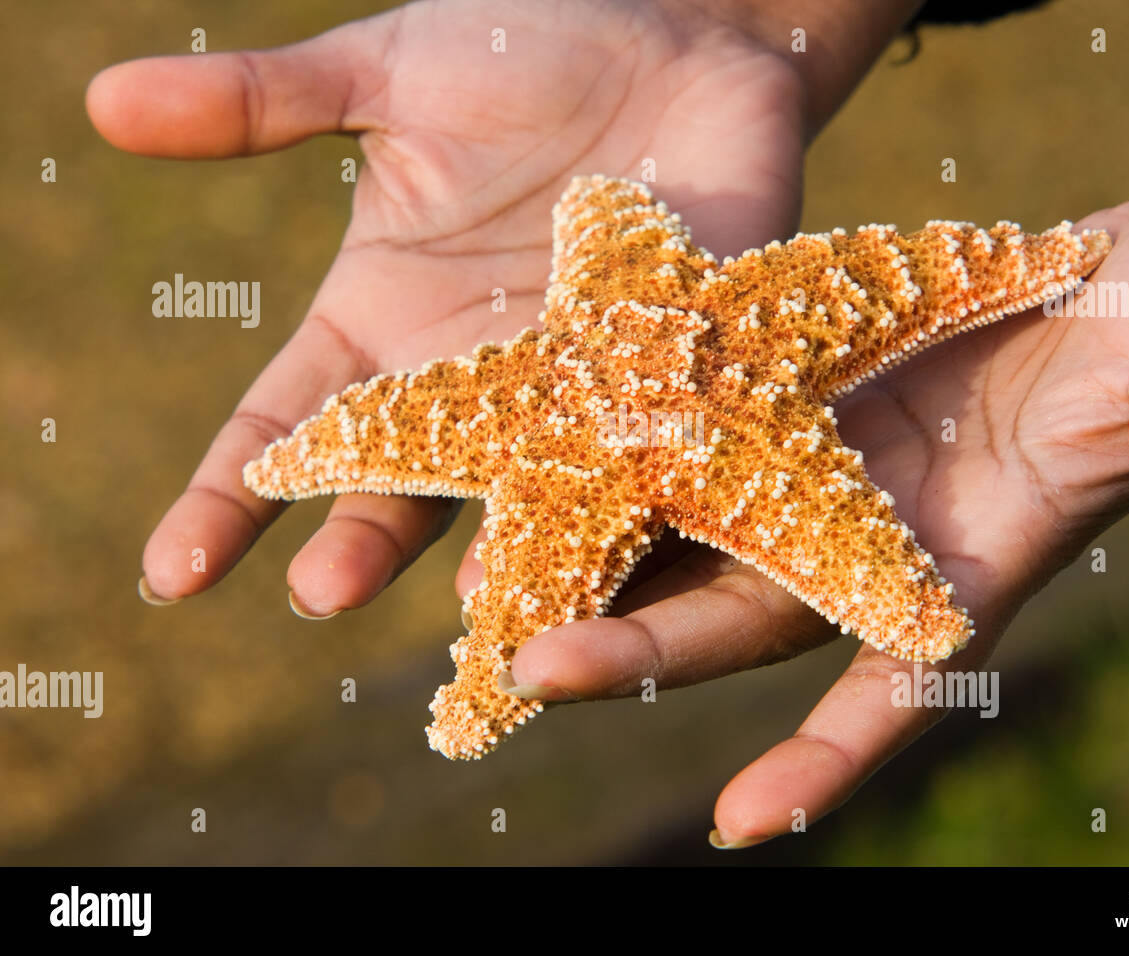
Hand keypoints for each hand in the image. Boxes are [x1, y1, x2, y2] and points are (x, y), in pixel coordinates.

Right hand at [94, 0, 911, 610]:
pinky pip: (642, 449)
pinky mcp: (665, 372)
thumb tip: (103, 101)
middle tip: (322, 593)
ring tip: (485, 604)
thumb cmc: (523, 47)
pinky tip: (614, 539)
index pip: (290, 428)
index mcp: (382, 323)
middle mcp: (470, 376)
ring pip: (524, 491)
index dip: (228, 499)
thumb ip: (263, 104)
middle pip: (401, 481)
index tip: (173, 573)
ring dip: (499, 549)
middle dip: (361, 539)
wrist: (673, 33)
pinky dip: (629, 496)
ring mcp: (569, 385)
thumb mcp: (384, 74)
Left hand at [488, 25, 1128, 847]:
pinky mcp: (795, 396)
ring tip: (484, 590)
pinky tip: (537, 460)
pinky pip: (698, 441)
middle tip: (531, 671)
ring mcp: (830, 467)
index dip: (830, 756)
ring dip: (598, 570)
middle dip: (645, 655)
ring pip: (698, 539)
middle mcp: (880, 533)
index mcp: (976, 558)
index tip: (742, 820)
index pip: (896, 678)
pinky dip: (626, 461)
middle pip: (749, 616)